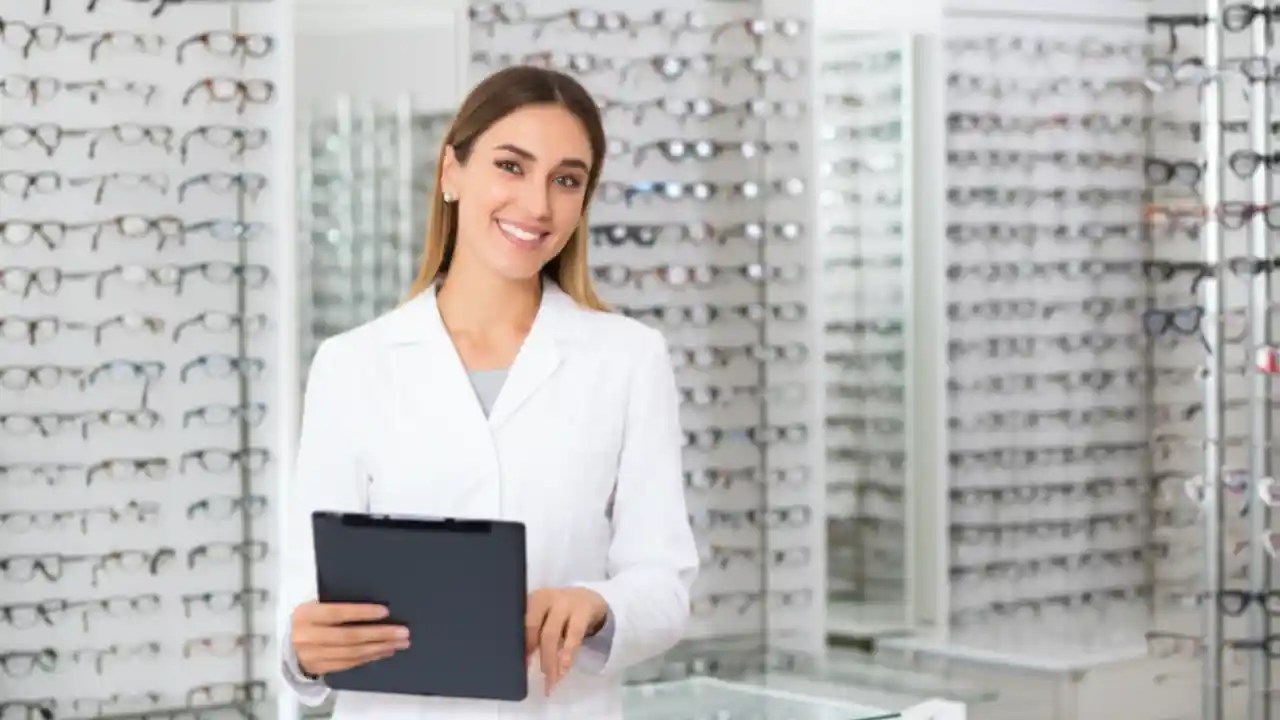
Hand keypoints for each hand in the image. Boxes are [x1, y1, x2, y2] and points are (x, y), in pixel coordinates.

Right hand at [291, 601, 409, 676]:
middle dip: (379, 634)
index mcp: (306, 615)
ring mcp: (313, 656)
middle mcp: (308, 637)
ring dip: (380, 648)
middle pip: (349, 637)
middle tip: (402, 632)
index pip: (337, 614)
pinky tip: (385, 651)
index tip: (385, 611)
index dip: (362, 613)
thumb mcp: (315, 606)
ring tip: (400, 642)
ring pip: (352, 653)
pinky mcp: (321, 668)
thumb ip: (335, 605)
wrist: (287, 645)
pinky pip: (350, 664)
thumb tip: (372, 606)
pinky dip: (370, 657)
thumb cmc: (309, 619)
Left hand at [524, 587, 607, 695]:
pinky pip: (574, 636)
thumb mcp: (542, 616)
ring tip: (550, 679)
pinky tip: (564, 669)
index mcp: (531, 599)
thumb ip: (531, 633)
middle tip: (529, 671)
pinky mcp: (583, 612)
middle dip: (531, 652)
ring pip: (551, 634)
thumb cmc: (557, 613)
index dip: (517, 644)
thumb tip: (521, 660)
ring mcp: (565, 603)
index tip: (516, 663)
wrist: (588, 599)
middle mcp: (546, 598)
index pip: (519, 621)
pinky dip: (567, 655)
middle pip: (532, 626)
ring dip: (549, 660)